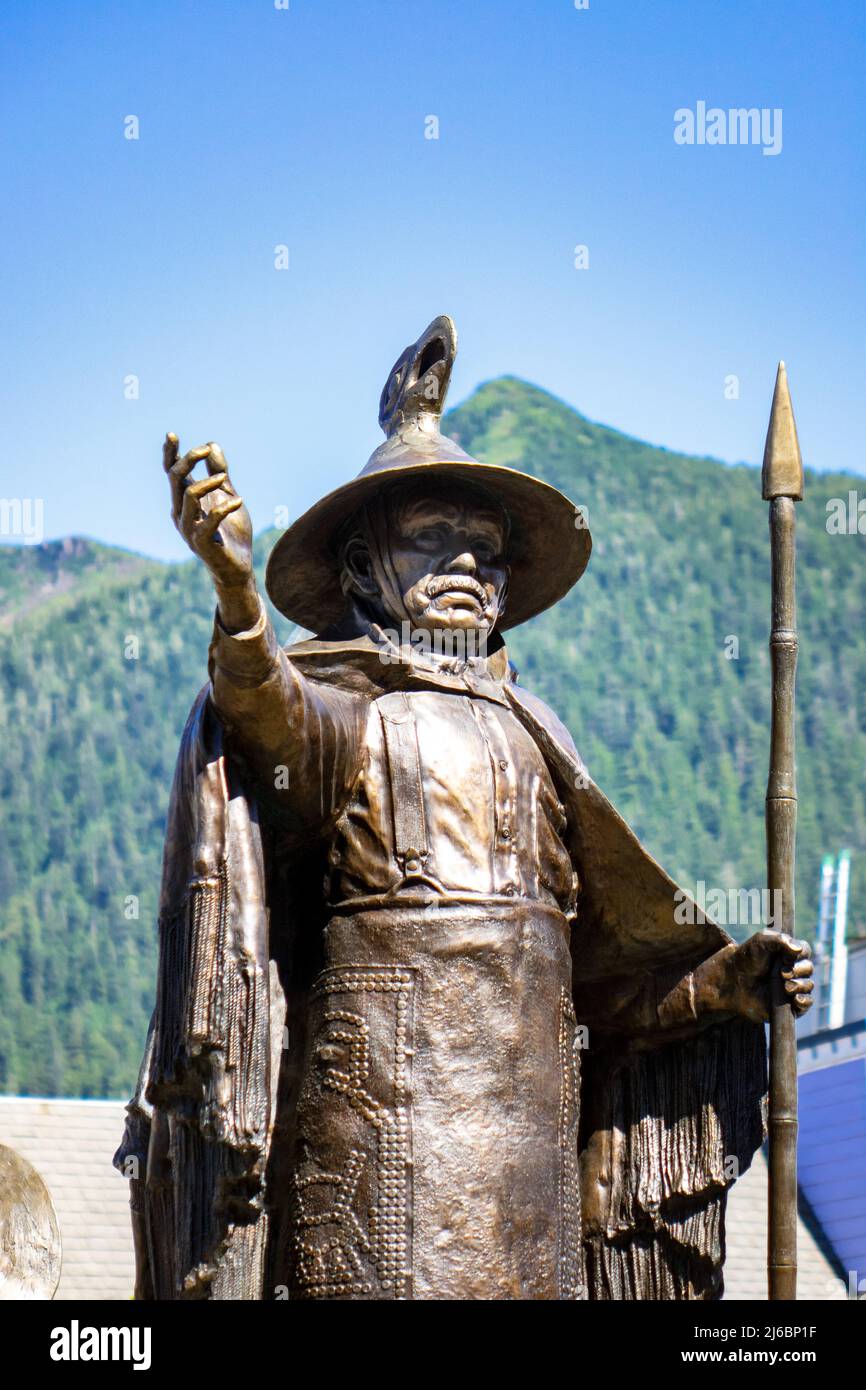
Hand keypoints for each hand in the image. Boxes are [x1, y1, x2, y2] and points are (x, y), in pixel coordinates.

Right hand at [163, 435, 258, 630]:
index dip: (170, 454)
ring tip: (225, 480)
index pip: (172, 474)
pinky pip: (209, 520)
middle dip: (188, 460)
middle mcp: (181, 513)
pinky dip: (224, 507)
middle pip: (176, 479)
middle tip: (205, 449)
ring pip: (189, 496)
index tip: (172, 434)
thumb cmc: (230, 533)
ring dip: (208, 482)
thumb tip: (212, 445)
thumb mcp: (227, 496)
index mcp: (184, 501)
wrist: (237, 568)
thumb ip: (219, 473)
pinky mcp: (202, 542)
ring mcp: (189, 529)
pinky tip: (239, 502)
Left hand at [695, 931, 813, 1023]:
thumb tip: (799, 949)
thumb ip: (780, 940)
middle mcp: (792, 969)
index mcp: (787, 953)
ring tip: (785, 987)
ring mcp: (791, 987)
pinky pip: (806, 1004)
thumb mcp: (761, 941)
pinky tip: (795, 999)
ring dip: (800, 985)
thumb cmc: (746, 958)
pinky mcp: (789, 1004)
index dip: (800, 954)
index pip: (805, 951)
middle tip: (782, 974)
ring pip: (808, 985)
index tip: (786, 958)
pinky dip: (804, 1001)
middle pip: (808, 968)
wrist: (732, 983)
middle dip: (798, 970)